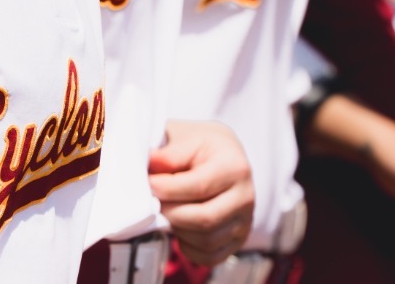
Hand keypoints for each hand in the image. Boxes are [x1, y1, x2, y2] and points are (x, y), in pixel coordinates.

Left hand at [148, 120, 254, 265]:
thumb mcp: (186, 137)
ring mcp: (245, 221)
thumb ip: (169, 153)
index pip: (198, 186)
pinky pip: (210, 257)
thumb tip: (150, 163)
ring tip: (167, 210)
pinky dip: (188, 247)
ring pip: (206, 240)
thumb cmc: (200, 147)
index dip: (167, 188)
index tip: (148, 183)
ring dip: (178, 229)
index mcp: (235, 166)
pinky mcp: (238, 240)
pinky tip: (179, 228)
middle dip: (171, 213)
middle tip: (153, 202)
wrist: (223, 157)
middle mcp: (246, 196)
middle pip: (204, 219)